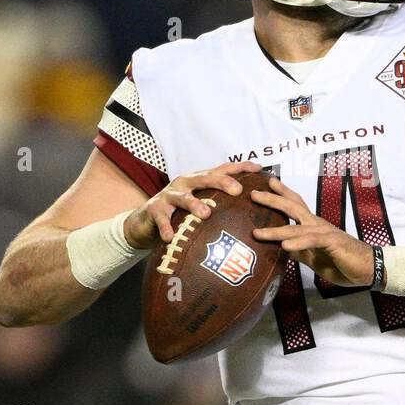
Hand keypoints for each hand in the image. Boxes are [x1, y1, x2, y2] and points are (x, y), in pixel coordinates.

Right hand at [124, 160, 263, 247]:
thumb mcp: (200, 206)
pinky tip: (170, 237)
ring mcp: (169, 195)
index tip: (259, 168)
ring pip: (183, 197)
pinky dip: (166, 228)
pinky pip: (162, 219)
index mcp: (199, 181)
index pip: (222, 170)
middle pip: (205, 178)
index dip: (240, 167)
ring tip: (205, 214)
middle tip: (237, 190)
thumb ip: (220, 206)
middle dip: (222, 182)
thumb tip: (251, 215)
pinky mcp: (155, 209)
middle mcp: (186, 183)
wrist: (145, 221)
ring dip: (194, 204)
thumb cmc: (179, 214)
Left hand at [250, 176, 374, 286]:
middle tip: (253, 193)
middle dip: (272, 199)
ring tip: (257, 232)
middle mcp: (317, 224)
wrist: (367, 269)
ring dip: (275, 230)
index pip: (295, 204)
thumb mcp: (314, 258)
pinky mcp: (332, 243)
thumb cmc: (342, 262)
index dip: (281, 193)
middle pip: (293, 207)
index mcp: (313, 225)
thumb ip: (298, 251)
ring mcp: (325, 232)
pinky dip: (297, 243)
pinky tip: (284, 246)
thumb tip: (279, 249)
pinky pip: (312, 241)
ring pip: (297, 227)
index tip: (265, 183)